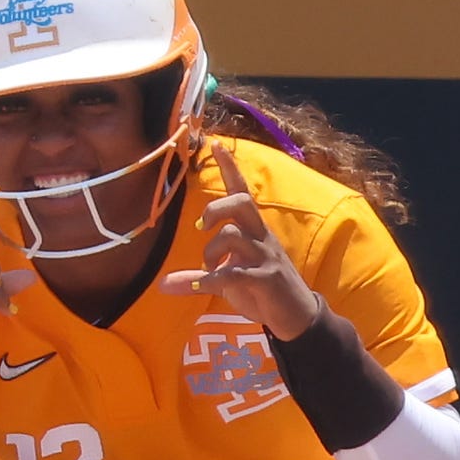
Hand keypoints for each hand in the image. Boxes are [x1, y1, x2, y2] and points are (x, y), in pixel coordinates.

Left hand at [155, 143, 324, 336]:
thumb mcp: (229, 280)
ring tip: (208, 270)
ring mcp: (265, 257)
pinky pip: (234, 273)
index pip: (242, 192)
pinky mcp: (266, 279)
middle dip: (216, 208)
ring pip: (233, 236)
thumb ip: (200, 276)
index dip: (230, 168)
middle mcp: (261, 237)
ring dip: (211, 253)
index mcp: (254, 230)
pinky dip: (210, 280)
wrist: (297, 316)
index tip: (216, 143)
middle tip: (201, 226)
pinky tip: (199, 286)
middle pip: (240, 203)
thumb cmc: (262, 291)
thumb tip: (161, 285)